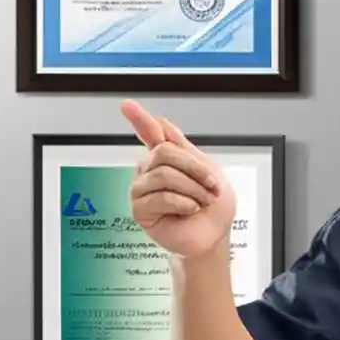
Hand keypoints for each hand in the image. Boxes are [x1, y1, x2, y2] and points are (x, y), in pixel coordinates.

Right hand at [120, 99, 235, 257]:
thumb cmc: (212, 205)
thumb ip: (183, 147)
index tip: (126, 105)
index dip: (139, 119)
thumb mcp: (206, 169)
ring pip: (166, 175)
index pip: (150, 133)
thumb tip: (162, 123)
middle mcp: (149, 171)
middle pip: (165, 153)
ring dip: (194, 189)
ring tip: (200, 201)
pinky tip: (189, 210)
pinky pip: (162, 197)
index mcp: (166, 159)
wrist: (213, 234)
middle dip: (195, 169)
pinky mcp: (140, 210)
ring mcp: (141, 190)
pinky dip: (185, 203)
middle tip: (210, 186)